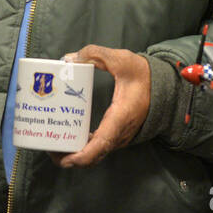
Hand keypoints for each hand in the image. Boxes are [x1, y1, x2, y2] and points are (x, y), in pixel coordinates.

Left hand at [53, 45, 149, 168]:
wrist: (166, 87)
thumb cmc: (145, 76)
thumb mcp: (122, 60)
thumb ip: (96, 55)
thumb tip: (69, 59)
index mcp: (119, 119)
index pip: (99, 147)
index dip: (78, 157)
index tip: (59, 156)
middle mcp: (119, 135)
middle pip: (91, 158)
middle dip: (67, 158)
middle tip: (46, 146)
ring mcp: (118, 137)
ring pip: (94, 155)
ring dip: (73, 154)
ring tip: (52, 142)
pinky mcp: (116, 135)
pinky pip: (98, 147)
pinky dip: (82, 148)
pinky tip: (69, 136)